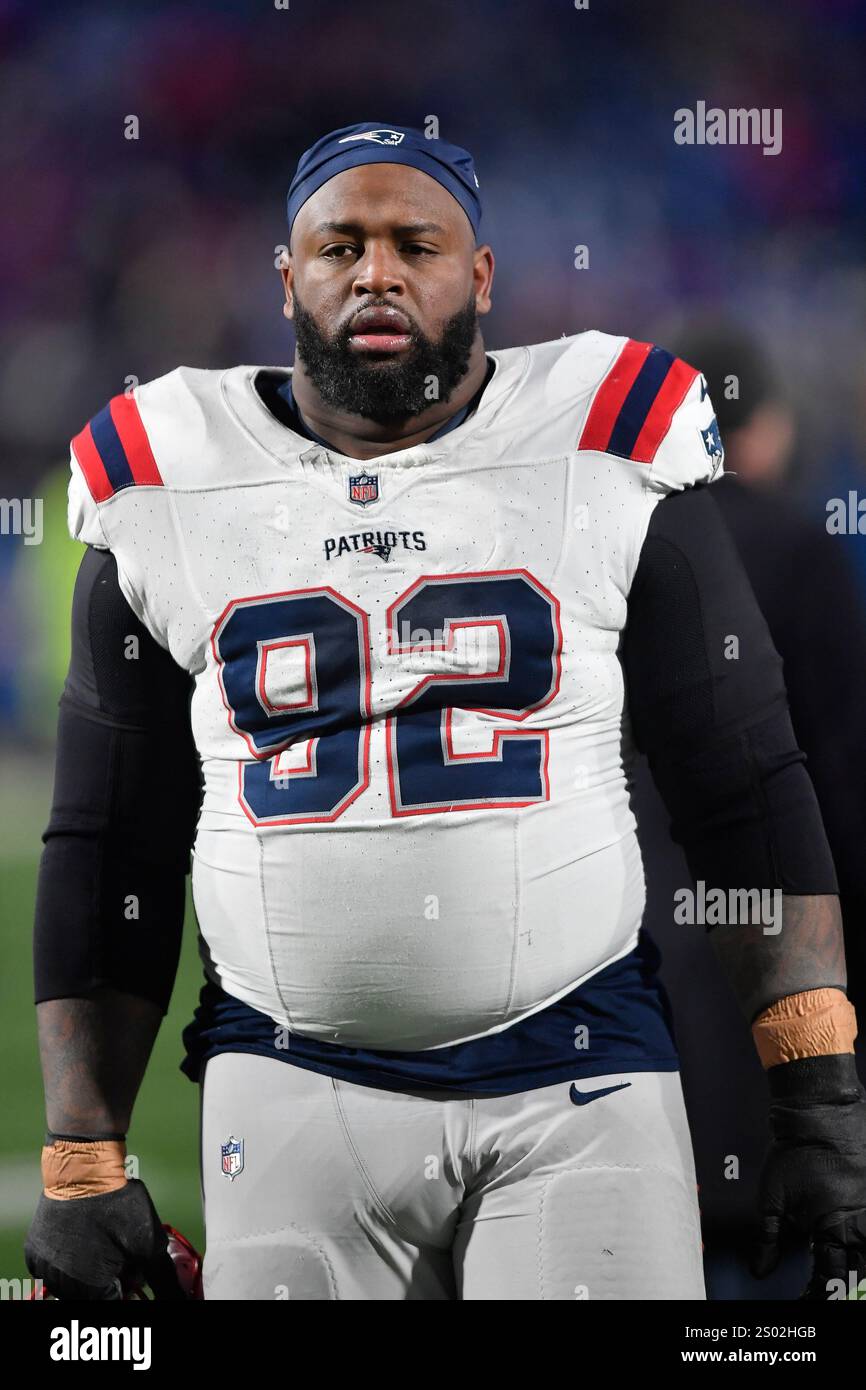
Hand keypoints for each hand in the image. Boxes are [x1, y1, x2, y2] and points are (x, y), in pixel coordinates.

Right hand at [25, 1178, 186, 1299]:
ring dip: (86, 1273)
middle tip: (121, 1255)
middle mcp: (61, 1282)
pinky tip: (81, 1240)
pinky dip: (66, 1262)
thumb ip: (161, 1276)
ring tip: (103, 1245)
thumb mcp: (149, 1241)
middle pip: (89, 1296)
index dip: (126, 1288)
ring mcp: (44, 1266)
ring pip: (68, 1285)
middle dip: (107, 1281)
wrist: (84, 1169)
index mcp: (89, 1286)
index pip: (111, 1303)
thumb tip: (177, 1297)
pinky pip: (50, 1269)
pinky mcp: (33, 1250)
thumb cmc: (117, 1204)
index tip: (134, 1272)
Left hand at [752, 1054, 865, 1299]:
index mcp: (832, 1228)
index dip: (817, 1295)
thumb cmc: (794, 1151)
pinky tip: (854, 1248)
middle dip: (842, 1287)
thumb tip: (760, 1271)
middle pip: (857, 1273)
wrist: (820, 1112)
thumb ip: (768, 1239)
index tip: (805, 1301)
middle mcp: (859, 1224)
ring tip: (845, 1277)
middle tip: (826, 1294)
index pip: (829, 1278)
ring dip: (858, 1269)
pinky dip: (863, 1245)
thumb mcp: (772, 1197)